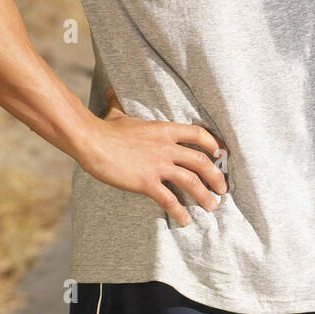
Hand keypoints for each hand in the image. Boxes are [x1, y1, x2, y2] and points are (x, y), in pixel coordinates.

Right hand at [78, 87, 228, 227]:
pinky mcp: (147, 182)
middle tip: (223, 189)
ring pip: (192, 182)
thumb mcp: (117, 114)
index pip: (198, 134)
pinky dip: (180, 212)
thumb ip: (120, 106)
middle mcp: (167, 147)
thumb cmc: (104, 129)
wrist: (91, 141)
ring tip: (212, 207)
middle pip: (202, 161)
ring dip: (205, 196)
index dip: (213, 144)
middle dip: (217, 177)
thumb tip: (110, 93)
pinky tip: (185, 221)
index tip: (221, 154)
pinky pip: (169, 200)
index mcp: (165, 130)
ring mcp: (158, 165)